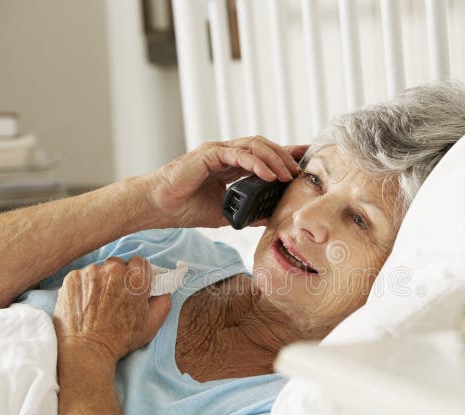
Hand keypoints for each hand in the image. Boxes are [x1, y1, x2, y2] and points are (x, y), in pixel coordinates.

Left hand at [53, 256, 171, 367]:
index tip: (132, 286)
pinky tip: (85, 304)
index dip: (136, 275)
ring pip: (99, 270)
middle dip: (118, 277)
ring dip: (99, 282)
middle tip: (114, 297)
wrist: (86, 349)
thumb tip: (163, 288)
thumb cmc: (120, 340)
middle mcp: (114, 270)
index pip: (139, 262)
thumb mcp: (151, 324)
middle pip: (118, 264)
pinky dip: (83, 287)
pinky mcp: (73, 278)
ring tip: (97, 304)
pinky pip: (82, 277)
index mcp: (136, 278)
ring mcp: (91, 272)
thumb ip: (163, 301)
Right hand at [150, 136, 307, 227]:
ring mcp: (218, 152)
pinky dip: (256, 163)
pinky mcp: (209, 154)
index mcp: (229, 166)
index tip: (304, 163)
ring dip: (274, 159)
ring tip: (288, 174)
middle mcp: (225, 154)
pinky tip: (269, 176)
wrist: (160, 207)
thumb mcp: (225, 213)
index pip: (262, 156)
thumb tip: (269, 218)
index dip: (284, 157)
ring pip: (254, 146)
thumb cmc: (185, 208)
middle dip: (285, 156)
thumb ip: (246, 212)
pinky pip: (239, 154)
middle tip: (301, 170)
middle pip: (263, 146)